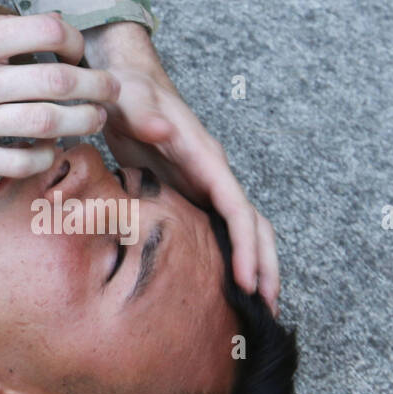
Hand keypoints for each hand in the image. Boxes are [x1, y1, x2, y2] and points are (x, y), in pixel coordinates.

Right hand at [0, 13, 119, 179]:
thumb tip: (36, 34)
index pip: (47, 31)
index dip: (74, 40)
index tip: (75, 51)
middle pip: (60, 82)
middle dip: (98, 86)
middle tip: (109, 90)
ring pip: (48, 124)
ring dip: (82, 122)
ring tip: (91, 119)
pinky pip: (19, 162)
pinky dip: (44, 156)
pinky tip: (50, 148)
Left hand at [85, 22, 279, 311]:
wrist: (125, 81)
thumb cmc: (126, 89)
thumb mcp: (128, 97)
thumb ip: (142, 113)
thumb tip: (163, 131)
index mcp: (204, 156)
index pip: (236, 206)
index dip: (245, 245)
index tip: (247, 281)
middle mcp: (213, 172)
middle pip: (252, 224)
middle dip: (264, 266)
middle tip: (267, 312)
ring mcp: (205, 183)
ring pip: (243, 229)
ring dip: (255, 266)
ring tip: (259, 310)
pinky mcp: (191, 190)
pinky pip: (219, 227)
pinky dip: (230, 255)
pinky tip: (225, 285)